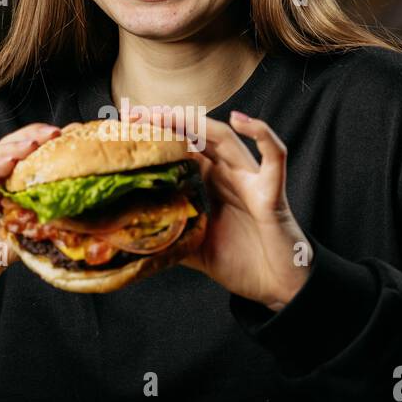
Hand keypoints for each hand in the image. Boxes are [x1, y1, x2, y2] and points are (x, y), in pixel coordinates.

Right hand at [0, 123, 60, 322]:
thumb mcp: (11, 247)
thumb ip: (32, 229)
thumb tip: (69, 220)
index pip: (23, 165)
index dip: (46, 152)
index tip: (74, 143)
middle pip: (7, 154)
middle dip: (33, 141)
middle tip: (58, 134)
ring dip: (12, 150)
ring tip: (35, 143)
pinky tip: (7, 161)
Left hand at [142, 108, 312, 310]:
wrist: (276, 286)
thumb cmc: (242, 264)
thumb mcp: (193, 249)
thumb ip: (169, 237)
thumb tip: (131, 239)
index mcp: (210, 182)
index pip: (181, 147)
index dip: (156, 133)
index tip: (124, 124)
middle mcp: (229, 174)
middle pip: (198, 135)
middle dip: (167, 121)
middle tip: (135, 115)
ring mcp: (251, 179)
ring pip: (226, 138)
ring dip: (197, 122)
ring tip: (168, 114)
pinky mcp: (271, 191)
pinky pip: (275, 155)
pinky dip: (262, 134)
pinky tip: (240, 121)